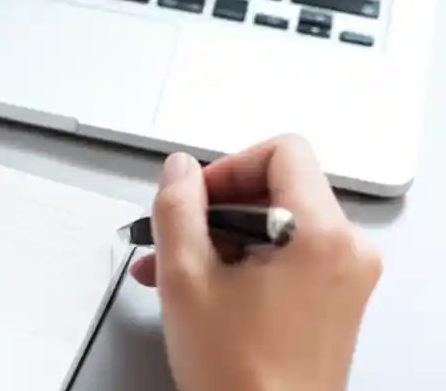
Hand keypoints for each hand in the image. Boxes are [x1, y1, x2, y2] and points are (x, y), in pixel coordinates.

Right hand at [130, 136, 381, 390]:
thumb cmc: (238, 373)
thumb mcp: (185, 277)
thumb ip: (177, 208)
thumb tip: (180, 169)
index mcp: (320, 234)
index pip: (283, 152)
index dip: (230, 166)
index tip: (195, 197)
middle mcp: (346, 251)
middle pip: (280, 188)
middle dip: (217, 208)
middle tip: (176, 236)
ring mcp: (345, 278)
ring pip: (278, 225)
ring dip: (222, 238)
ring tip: (173, 268)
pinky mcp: (334, 301)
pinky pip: (288, 256)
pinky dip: (245, 261)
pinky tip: (200, 287)